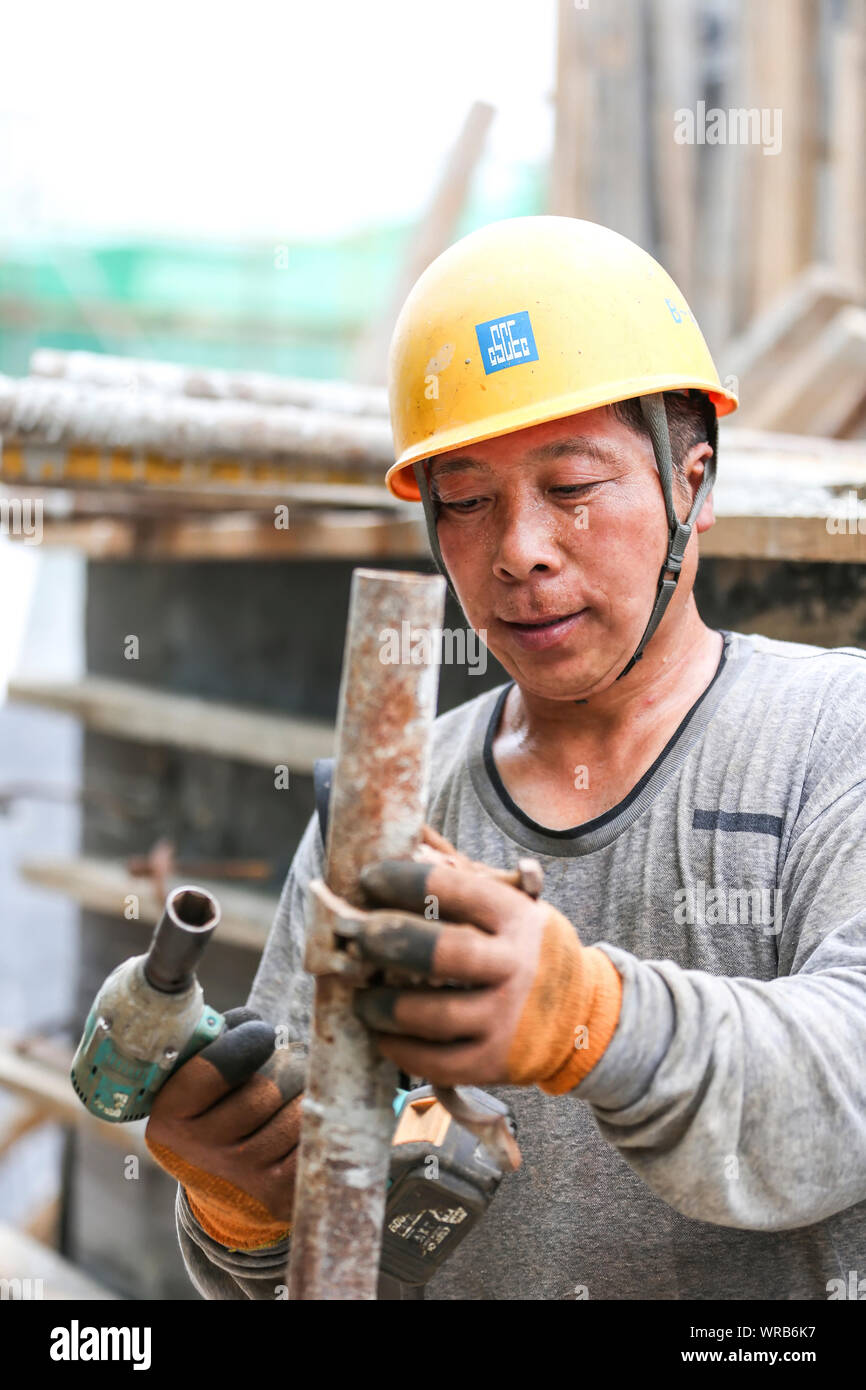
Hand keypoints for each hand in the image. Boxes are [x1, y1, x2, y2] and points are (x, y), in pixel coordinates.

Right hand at [145, 1007, 305, 1250]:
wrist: (226, 1195)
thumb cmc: (214, 1118)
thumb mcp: (196, 1085)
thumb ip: (217, 1043)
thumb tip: (251, 1021)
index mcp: (170, 1119)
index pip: (215, 1067)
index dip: (247, 1040)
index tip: (262, 1032)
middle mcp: (200, 1153)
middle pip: (266, 1088)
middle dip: (284, 1066)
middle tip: (286, 1061)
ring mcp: (240, 1178)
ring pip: (296, 1112)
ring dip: (306, 1091)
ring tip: (298, 1087)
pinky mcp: (279, 1194)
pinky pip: (313, 1138)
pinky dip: (316, 1120)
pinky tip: (306, 1116)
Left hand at [352, 843, 621, 1092]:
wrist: (583, 1017)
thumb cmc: (528, 951)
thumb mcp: (518, 910)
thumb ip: (471, 889)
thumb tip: (410, 847)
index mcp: (518, 918)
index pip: (455, 889)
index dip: (404, 880)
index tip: (369, 878)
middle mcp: (516, 966)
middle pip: (440, 952)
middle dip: (386, 941)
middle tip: (354, 937)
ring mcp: (507, 1018)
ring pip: (429, 1014)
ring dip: (381, 1004)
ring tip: (359, 995)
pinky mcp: (495, 1062)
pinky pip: (435, 1061)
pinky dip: (399, 1046)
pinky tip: (381, 1032)